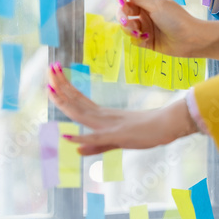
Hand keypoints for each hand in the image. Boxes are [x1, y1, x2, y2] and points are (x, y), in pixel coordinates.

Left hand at [47, 63, 197, 154]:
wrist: (170, 125)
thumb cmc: (149, 131)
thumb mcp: (119, 141)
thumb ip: (97, 146)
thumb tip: (76, 150)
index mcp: (103, 115)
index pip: (78, 99)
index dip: (64, 88)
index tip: (53, 74)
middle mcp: (103, 117)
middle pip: (76, 101)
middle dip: (60, 85)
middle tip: (49, 67)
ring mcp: (110, 125)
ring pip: (81, 114)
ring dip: (64, 101)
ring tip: (50, 85)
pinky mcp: (118, 136)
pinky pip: (97, 138)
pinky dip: (82, 138)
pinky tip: (67, 137)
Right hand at [118, 0, 218, 58]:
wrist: (190, 40)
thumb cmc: (176, 18)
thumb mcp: (157, 5)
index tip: (120, 0)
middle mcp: (145, 10)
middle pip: (124, 9)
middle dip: (122, 14)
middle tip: (126, 20)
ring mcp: (145, 25)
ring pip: (126, 25)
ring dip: (128, 28)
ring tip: (137, 32)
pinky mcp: (146, 39)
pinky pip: (133, 38)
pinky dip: (136, 39)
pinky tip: (145, 39)